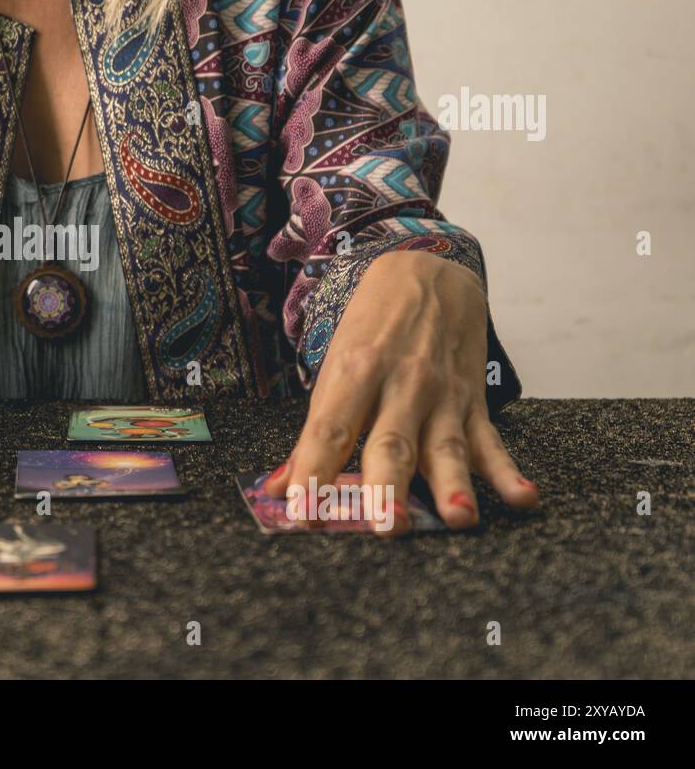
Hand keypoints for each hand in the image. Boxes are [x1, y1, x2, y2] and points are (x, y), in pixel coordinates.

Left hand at [264, 250, 538, 532]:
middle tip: (387, 527)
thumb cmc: (370, 330)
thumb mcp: (335, 368)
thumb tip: (277, 488)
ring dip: (453, 485)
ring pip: (445, 447)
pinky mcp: (473, 401)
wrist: (427, 272)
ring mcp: (441, 395)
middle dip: (389, 487)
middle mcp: (400, 384)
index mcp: (355, 372)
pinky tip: (522, 499)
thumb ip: (314, 433)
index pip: (330, 430)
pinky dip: (508, 473)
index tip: (302, 512)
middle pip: (392, 443)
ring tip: (459, 518)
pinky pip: (491, 442)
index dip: (314, 472)